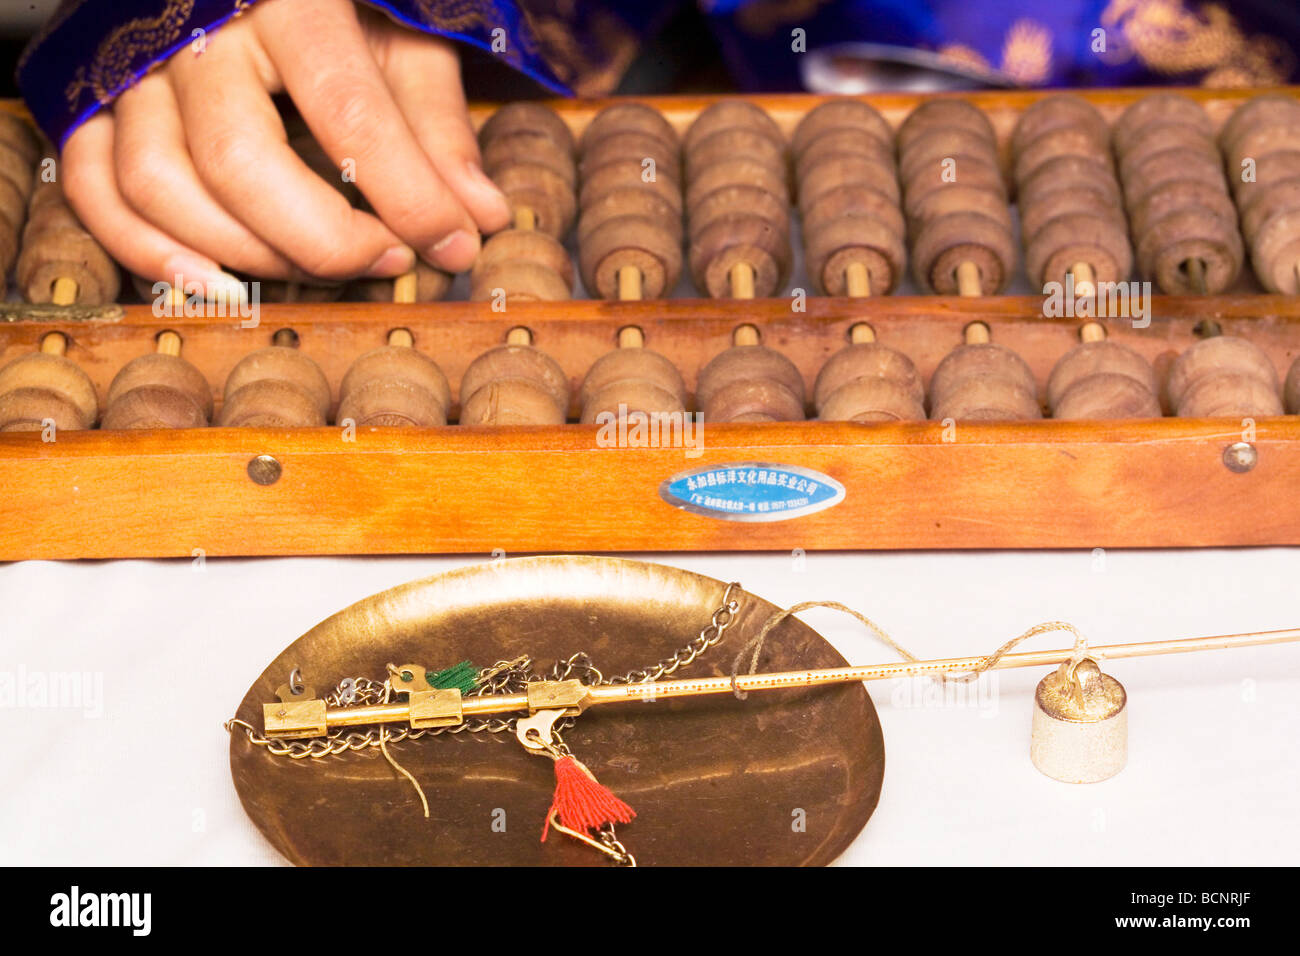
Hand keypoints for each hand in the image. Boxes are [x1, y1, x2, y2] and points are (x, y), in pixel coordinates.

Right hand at [60, 0, 510, 292]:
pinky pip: (93, 188)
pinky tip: (215, 283)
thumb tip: (480, 217)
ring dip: (245, 254)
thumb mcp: (397, 39)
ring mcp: (132, 69)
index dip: (408, 196)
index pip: (349, 114)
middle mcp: (194, 31)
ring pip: (158, 185)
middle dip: (321, 239)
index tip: (451, 243)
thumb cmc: (331, 4)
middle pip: (238, 162)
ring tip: (316, 270)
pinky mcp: (93, 101)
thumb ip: (437, 126)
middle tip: (384, 260)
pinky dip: (145, 248)